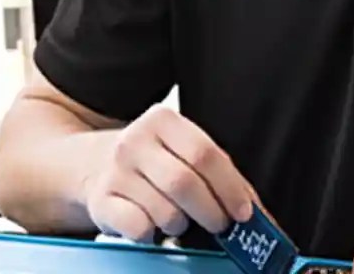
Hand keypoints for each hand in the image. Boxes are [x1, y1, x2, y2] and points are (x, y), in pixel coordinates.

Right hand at [81, 105, 256, 241]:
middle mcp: (135, 141)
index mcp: (162, 120)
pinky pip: (139, 227)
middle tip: (220, 224)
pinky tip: (154, 226)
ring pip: (165, 211)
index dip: (230, 187)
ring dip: (182, 225)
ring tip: (181, 221)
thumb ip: (218, 173)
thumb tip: (259, 214)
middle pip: (185, 182)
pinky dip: (154, 234)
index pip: (205, 153)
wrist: (93, 165)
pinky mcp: (101, 201)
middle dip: (211, 211)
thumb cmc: (152, 161)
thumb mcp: (181, 152)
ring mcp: (115, 171)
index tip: (243, 211)